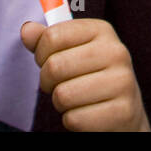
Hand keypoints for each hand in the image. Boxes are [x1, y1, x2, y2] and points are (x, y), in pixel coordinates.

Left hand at [21, 19, 150, 131]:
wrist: (124, 111)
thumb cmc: (91, 77)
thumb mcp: (72, 52)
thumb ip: (48, 40)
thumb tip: (26, 30)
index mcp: (102, 30)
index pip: (53, 36)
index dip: (41, 54)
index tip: (49, 61)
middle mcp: (116, 52)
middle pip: (54, 66)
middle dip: (48, 82)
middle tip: (60, 84)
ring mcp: (122, 81)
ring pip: (63, 95)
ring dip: (61, 103)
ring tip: (76, 99)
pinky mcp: (122, 111)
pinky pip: (74, 119)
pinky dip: (73, 121)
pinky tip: (87, 113)